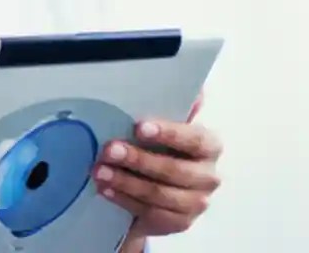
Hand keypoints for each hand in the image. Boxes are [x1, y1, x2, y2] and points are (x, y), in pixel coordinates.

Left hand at [96, 92, 222, 238]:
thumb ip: (172, 107)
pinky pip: (151, 213)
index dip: (169, 133)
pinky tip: (106, 190)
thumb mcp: (161, 126)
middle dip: (139, 159)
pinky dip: (125, 200)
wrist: (153, 189)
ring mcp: (196, 202)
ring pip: (160, 194)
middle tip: (109, 149)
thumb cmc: (159, 149)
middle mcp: (208, 175)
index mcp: (208, 145)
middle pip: (175, 170)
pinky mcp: (179, 222)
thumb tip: (190, 86)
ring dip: (126, 182)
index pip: (195, 139)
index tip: (139, 127)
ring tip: (100, 171)